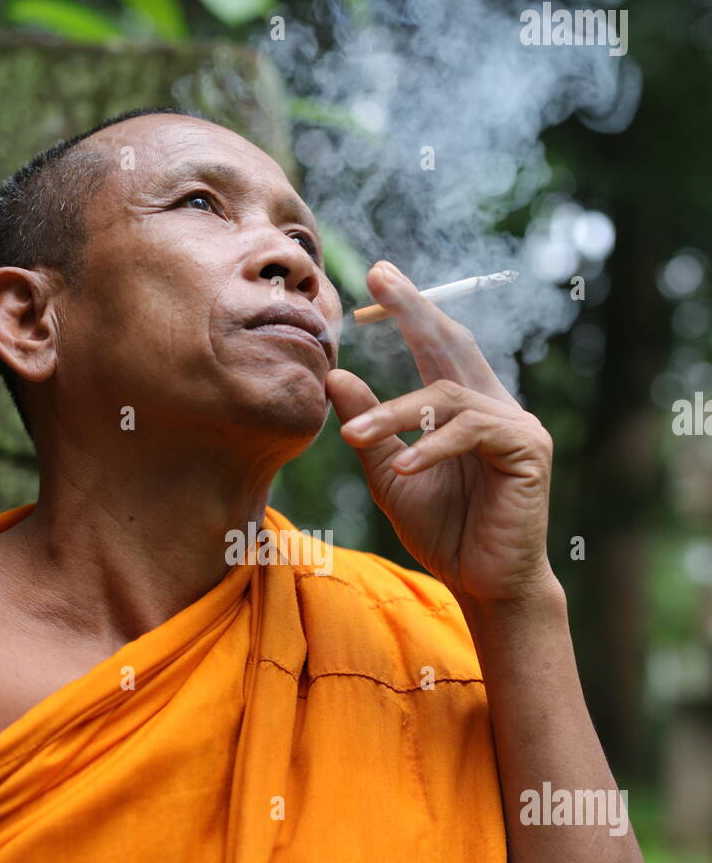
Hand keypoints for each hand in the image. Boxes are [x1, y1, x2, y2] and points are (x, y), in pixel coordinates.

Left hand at [325, 260, 557, 605]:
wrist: (485, 585)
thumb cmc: (444, 533)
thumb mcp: (390, 474)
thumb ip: (370, 425)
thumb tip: (334, 376)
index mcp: (465, 407)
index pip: (436, 347)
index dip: (409, 311)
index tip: (376, 278)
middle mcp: (495, 405)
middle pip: (452, 344)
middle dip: (414, 309)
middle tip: (378, 277)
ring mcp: (517, 424)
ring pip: (447, 396)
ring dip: (395, 413)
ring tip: (355, 436)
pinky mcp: (528, 450)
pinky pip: (472, 431)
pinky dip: (433, 446)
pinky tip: (404, 465)